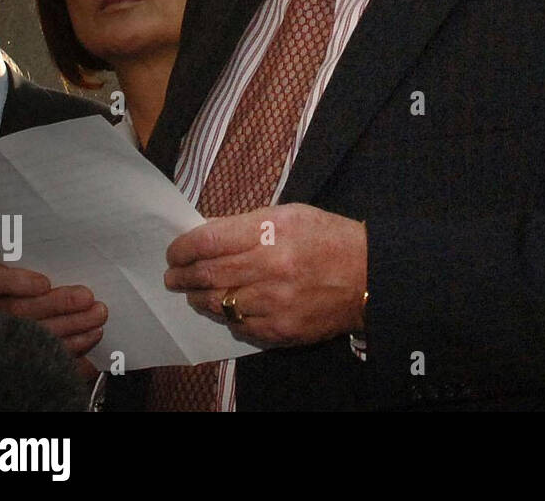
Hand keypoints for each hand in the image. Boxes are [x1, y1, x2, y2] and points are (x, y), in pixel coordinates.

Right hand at [0, 261, 106, 361]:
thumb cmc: (45, 279)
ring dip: (71, 325)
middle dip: (58, 304)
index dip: (17, 283)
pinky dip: (73, 347)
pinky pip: (47, 357)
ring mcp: (6, 336)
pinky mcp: (26, 357)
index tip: (45, 283)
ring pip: (34, 333)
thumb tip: (77, 258)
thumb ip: (53, 263)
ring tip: (97, 316)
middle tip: (87, 298)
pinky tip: (91, 336)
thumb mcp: (42, 266)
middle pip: (19, 309)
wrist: (39, 312)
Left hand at [164, 203, 366, 346]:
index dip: (182, 248)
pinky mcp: (281, 329)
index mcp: (271, 232)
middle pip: (206, 275)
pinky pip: (240, 327)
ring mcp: (274, 303)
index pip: (208, 241)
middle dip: (182, 276)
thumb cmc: (330, 239)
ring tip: (196, 293)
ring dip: (200, 298)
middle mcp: (269, 268)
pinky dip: (229, 317)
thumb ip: (247, 225)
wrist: (370, 276)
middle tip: (174, 276)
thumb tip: (208, 237)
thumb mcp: (291, 215)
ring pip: (217, 304)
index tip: (174, 253)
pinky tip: (231, 308)